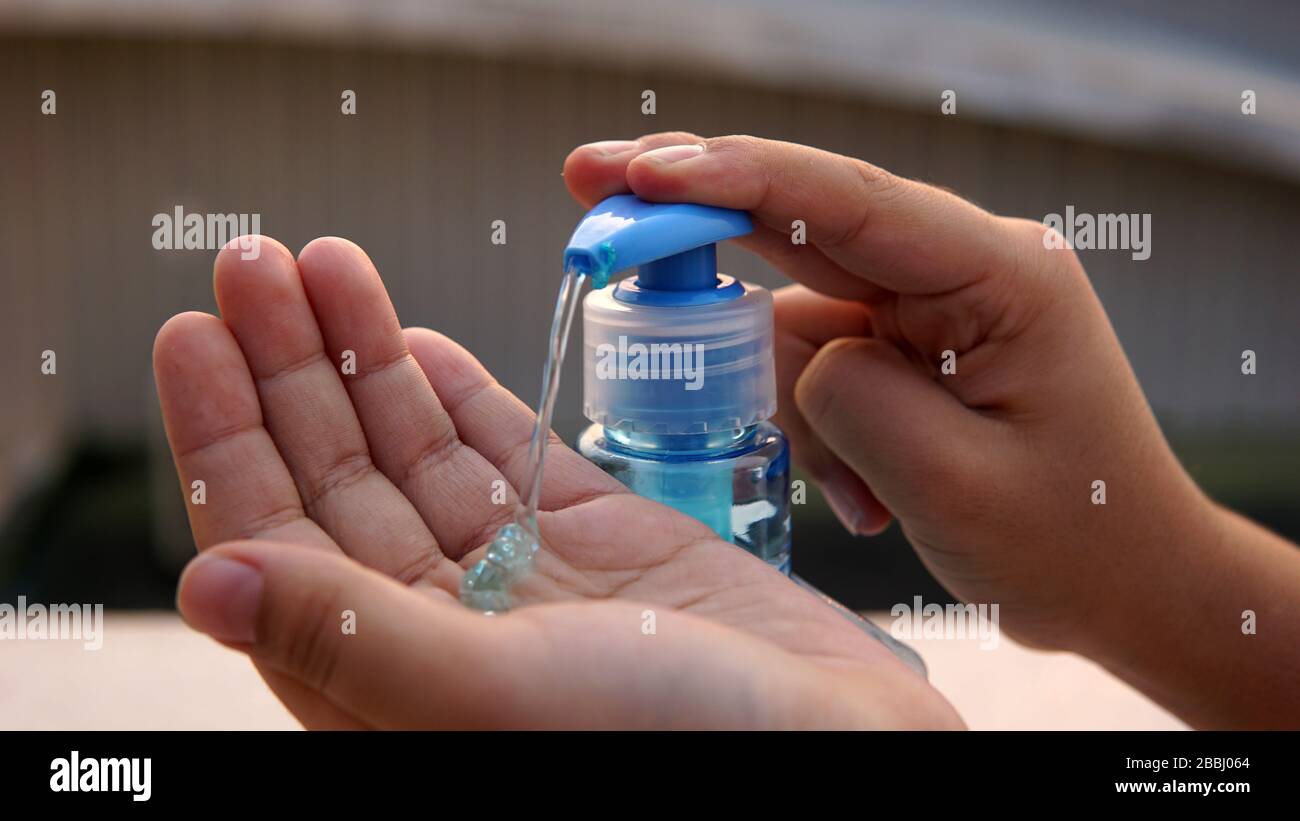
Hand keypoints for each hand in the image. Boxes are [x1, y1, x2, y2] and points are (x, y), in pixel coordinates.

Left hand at [155, 236, 959, 728]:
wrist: (840, 744)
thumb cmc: (678, 747)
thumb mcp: (494, 694)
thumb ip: (352, 634)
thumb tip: (205, 582)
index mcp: (391, 680)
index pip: (274, 540)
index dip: (226, 436)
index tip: (193, 332)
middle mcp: (447, 628)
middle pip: (338, 480)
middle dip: (293, 367)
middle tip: (252, 262)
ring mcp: (526, 580)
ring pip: (417, 453)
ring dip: (365, 359)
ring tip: (322, 264)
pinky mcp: (603, 541)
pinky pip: (509, 455)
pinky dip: (461, 394)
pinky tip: (411, 337)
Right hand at [564, 134, 1299, 728]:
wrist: (1125, 581)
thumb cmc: (1070, 537)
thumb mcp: (953, 483)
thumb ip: (852, 398)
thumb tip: (793, 346)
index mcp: (1000, 273)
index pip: (848, 203)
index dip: (735, 178)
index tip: (642, 173)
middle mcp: (959, 267)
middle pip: (803, 218)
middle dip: (698, 214)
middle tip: (593, 193)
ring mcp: (928, 303)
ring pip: (794, 312)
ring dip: (786, 405)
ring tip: (855, 497)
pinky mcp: (904, 344)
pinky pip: (813, 363)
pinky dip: (809, 429)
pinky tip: (862, 496)